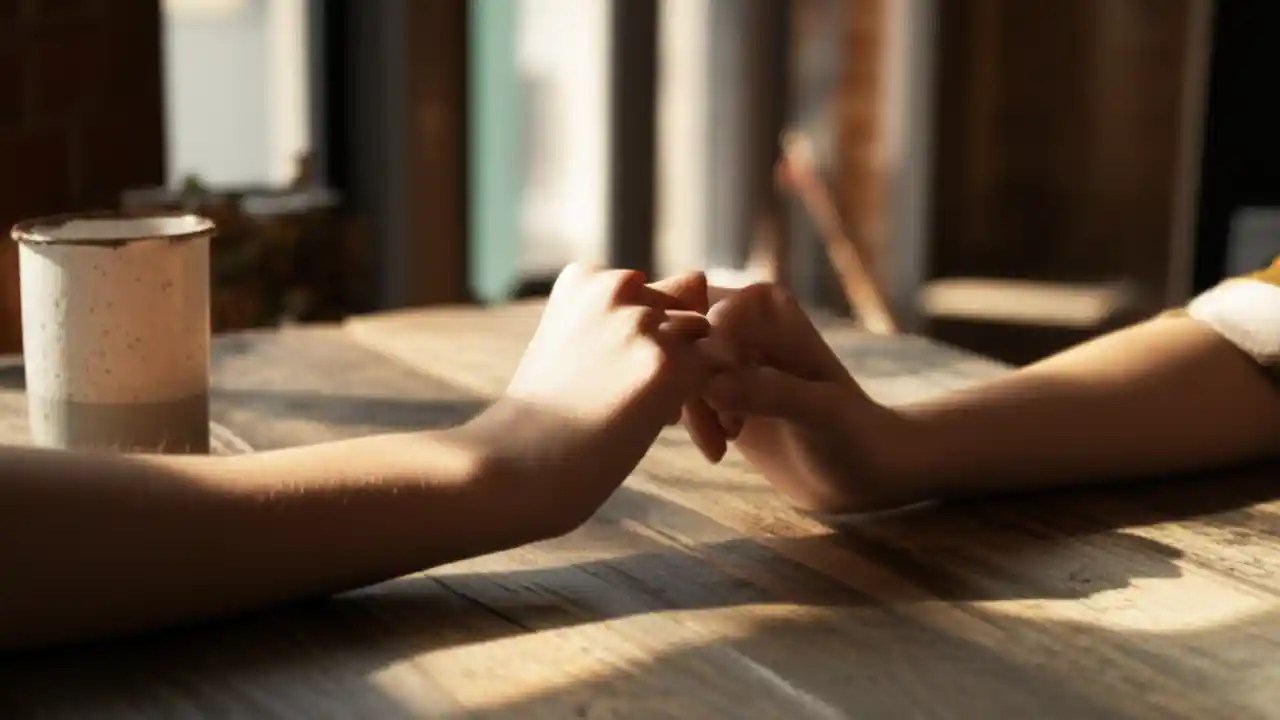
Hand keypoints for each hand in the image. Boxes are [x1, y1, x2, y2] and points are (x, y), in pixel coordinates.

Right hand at [474, 264, 719, 531]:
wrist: (513, 467)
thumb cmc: (541, 421)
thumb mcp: (571, 346)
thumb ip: (625, 316)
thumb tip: (701, 279)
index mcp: (586, 277)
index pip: (656, 294)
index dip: (652, 342)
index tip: (624, 386)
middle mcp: (617, 286)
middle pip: (687, 313)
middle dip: (681, 356)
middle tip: (657, 412)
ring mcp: (644, 323)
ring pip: (708, 340)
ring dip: (700, 379)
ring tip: (677, 427)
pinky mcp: (670, 363)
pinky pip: (723, 373)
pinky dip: (717, 406)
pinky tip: (697, 440)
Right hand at [692, 284, 909, 511]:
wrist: (860, 472)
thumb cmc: (854, 433)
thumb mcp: (819, 411)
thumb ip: (768, 393)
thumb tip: (712, 385)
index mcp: (769, 306)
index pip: (710, 312)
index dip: (709, 353)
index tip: (724, 398)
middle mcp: (742, 321)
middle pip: (681, 335)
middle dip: (686, 381)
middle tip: (721, 425)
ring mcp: (724, 356)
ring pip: (673, 368)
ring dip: (689, 407)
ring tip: (725, 441)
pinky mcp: (715, 390)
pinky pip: (677, 393)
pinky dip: (691, 422)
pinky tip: (719, 448)